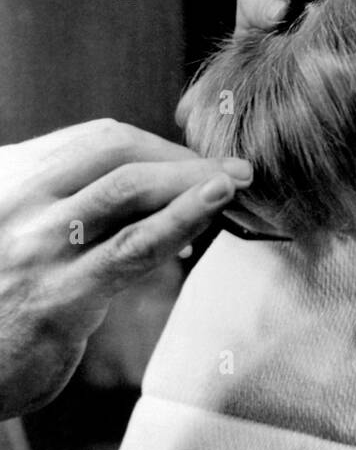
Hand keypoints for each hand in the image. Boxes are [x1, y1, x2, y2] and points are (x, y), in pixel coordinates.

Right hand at [0, 120, 252, 419]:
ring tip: (237, 181)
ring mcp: (36, 247)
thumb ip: (70, 208)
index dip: (157, 146)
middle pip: (114, 151)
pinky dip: (182, 219)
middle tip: (234, 167)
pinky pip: (132, 247)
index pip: (95, 140)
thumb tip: (158, 191)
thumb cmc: (2, 309)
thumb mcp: (24, 238)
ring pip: (127, 189)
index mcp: (8, 178)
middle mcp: (16, 202)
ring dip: (192, 179)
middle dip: (182, 156)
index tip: (197, 162)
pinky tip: (214, 206)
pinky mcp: (59, 297)